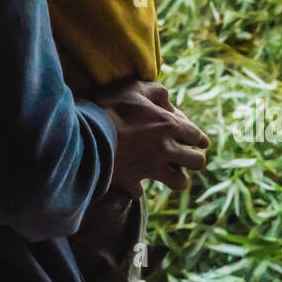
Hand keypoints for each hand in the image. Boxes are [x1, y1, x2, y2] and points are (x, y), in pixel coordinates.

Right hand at [92, 80, 208, 197]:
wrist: (84, 135)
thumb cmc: (110, 107)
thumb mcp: (135, 89)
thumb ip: (157, 92)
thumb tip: (169, 100)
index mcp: (169, 126)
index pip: (197, 136)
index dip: (198, 138)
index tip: (197, 140)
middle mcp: (165, 150)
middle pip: (197, 162)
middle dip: (194, 159)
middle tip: (184, 156)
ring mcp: (149, 168)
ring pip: (179, 182)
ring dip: (177, 178)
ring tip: (169, 174)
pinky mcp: (130, 182)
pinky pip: (139, 191)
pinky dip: (137, 187)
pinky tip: (132, 181)